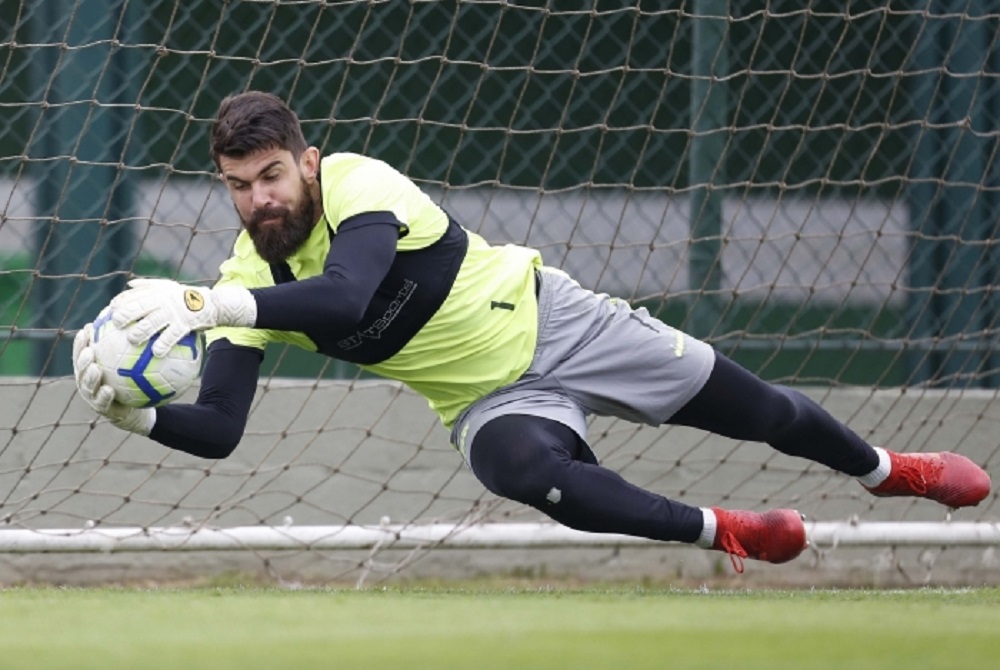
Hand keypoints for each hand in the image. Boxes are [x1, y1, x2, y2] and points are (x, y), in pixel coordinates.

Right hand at [72, 324, 154, 434]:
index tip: (87, 328)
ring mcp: (93, 397)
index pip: (83, 354)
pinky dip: (104, 397)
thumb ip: (132, 348)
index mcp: (91, 370)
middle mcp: (88, 383)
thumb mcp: (135, 365)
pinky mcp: (104, 411)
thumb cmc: (135, 383)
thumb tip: (141, 322)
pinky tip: (109, 390)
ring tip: (95, 369)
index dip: (81, 342)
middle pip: (81, 369)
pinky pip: (102, 403)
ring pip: (87, 387)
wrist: (139, 410)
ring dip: (90, 378)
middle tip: (89, 350)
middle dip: (82, 359)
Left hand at [109, 278, 256, 355]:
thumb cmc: (186, 297)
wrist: (212, 304)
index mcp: (157, 291)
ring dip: (140, 332)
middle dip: (125, 315)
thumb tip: (128, 284)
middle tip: (116, 324)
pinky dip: (163, 343)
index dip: (120, 301)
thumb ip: (148, 285)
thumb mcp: (169, 287)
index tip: (110, 309)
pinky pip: (171, 335)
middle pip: (139, 307)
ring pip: (152, 322)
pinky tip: (156, 353)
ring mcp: (173, 312)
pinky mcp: (184, 323)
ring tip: (132, 340)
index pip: (134, 294)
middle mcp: (163, 300)